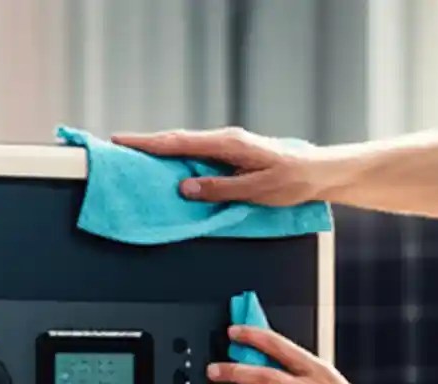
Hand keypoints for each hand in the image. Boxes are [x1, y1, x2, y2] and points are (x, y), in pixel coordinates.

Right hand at [110, 127, 325, 205]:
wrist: (320, 173)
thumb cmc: (294, 180)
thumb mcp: (258, 189)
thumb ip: (220, 189)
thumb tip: (185, 188)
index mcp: (229, 144)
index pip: (179, 142)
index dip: (148, 143)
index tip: (121, 141)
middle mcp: (224, 140)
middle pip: (176, 140)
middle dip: (145, 143)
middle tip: (116, 147)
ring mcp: (227, 146)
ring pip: (184, 147)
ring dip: (158, 150)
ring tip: (133, 156)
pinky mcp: (230, 155)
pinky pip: (195, 154)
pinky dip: (175, 157)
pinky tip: (165, 166)